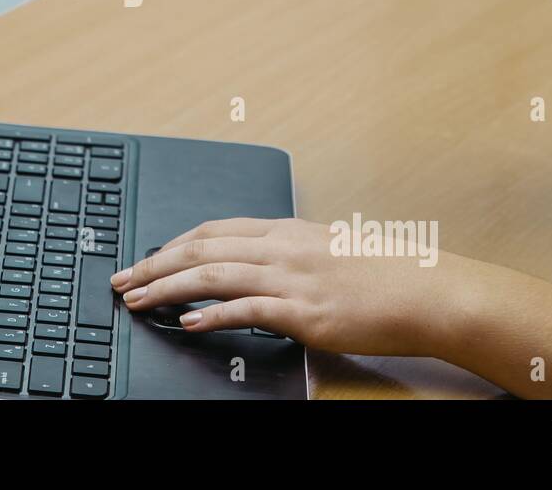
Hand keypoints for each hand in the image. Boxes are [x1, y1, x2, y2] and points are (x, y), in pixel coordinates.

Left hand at [110, 217, 470, 356]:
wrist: (428, 290)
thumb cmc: (385, 272)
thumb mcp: (329, 249)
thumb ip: (290, 254)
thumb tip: (259, 268)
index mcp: (286, 229)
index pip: (214, 229)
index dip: (173, 243)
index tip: (148, 258)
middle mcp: (282, 247)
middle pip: (201, 248)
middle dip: (154, 264)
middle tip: (123, 280)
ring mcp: (291, 277)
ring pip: (213, 274)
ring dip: (168, 287)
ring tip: (139, 300)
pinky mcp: (304, 310)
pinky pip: (246, 310)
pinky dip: (212, 314)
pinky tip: (189, 322)